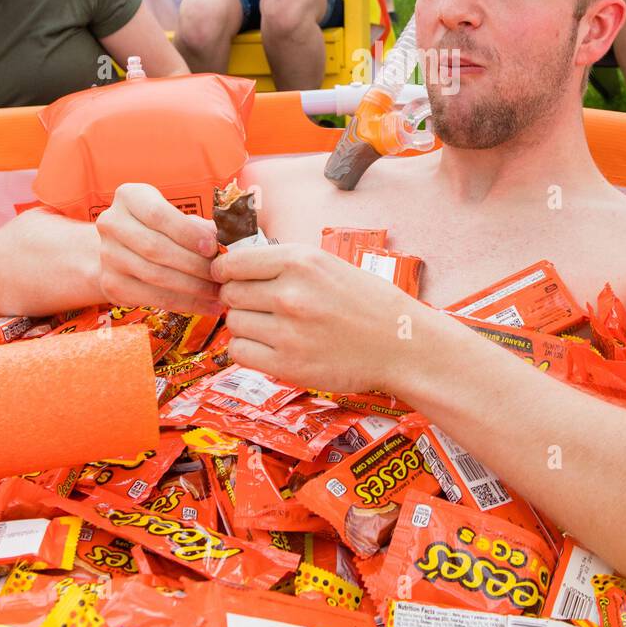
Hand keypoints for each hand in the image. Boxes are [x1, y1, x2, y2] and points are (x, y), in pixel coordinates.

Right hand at [93, 183, 222, 315]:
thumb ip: (200, 226)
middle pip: (156, 248)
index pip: (158, 214)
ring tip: (220, 293)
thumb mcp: (176, 217)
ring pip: (155, 275)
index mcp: (129, 196)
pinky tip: (208, 306)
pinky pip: (152, 298)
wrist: (122, 248)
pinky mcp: (111, 285)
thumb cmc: (161, 227)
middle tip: (222, 275)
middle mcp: (111, 223)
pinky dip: (184, 304)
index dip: (187, 233)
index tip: (213, 247)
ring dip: (193, 287)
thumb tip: (230, 239)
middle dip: (194, 264)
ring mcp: (107, 255)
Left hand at [211, 244, 420, 392]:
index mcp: (300, 261)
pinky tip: (267, 346)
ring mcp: (288, 331)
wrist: (399, 343)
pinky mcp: (288, 365)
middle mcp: (290, 293)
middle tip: (255, 305)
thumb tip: (236, 268)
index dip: (225, 272)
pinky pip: (240, 352)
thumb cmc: (366, 302)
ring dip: (245, 325)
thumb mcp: (326, 264)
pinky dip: (247, 349)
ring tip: (270, 326)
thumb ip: (283, 264)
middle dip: (236, 299)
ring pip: (234, 323)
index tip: (227, 277)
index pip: (233, 263)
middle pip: (230, 293)